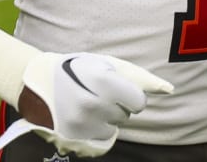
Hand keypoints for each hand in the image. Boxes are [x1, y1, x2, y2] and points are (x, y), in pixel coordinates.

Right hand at [0, 52, 172, 157]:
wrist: (36, 82)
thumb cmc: (76, 69)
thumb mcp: (106, 64)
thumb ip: (139, 77)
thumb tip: (170, 89)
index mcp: (103, 82)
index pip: (139, 102)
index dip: (130, 95)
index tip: (117, 88)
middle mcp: (93, 105)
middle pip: (126, 116)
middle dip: (116, 105)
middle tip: (96, 93)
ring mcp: (82, 125)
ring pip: (114, 129)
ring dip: (106, 119)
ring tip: (87, 104)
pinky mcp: (73, 139)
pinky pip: (101, 142)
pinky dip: (96, 132)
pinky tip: (83, 118)